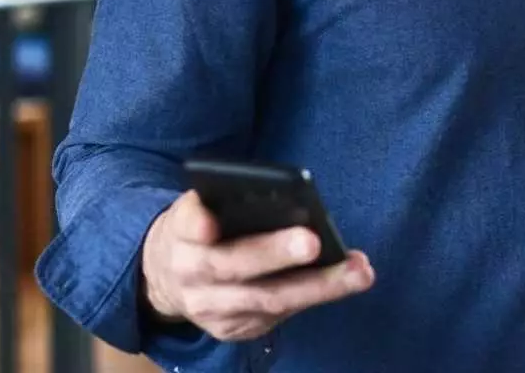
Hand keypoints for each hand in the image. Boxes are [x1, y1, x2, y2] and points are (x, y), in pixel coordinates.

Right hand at [140, 190, 375, 342]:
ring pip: (268, 300)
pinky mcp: (233, 330)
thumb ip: (219, 204)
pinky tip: (343, 282)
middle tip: (312, 241)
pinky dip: (313, 298)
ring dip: (318, 287)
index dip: (197, 223)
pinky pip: (277, 316)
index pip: (186, 225)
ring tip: (358, 270)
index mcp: (179, 234)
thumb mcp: (193, 210)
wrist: (166, 280)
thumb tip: (272, 193)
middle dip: (274, 254)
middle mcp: (191, 275)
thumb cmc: (196, 233)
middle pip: (233, 266)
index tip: (208, 221)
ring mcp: (212, 309)